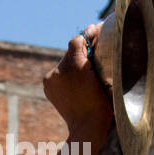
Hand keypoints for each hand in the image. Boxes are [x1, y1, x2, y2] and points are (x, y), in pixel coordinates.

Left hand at [43, 24, 112, 141]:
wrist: (86, 126)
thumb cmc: (102, 103)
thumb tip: (91, 32)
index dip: (89, 34)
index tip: (97, 28)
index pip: (78, 40)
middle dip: (83, 50)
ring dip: (75, 62)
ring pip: (65, 62)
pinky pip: (58, 72)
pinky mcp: (47, 85)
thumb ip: (95, 52)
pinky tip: (77, 80)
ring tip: (87, 70)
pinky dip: (67, 73)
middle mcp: (58, 71)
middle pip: (71, 51)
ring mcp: (50, 79)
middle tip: (96, 47)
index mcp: (75, 67)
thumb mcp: (106, 76)